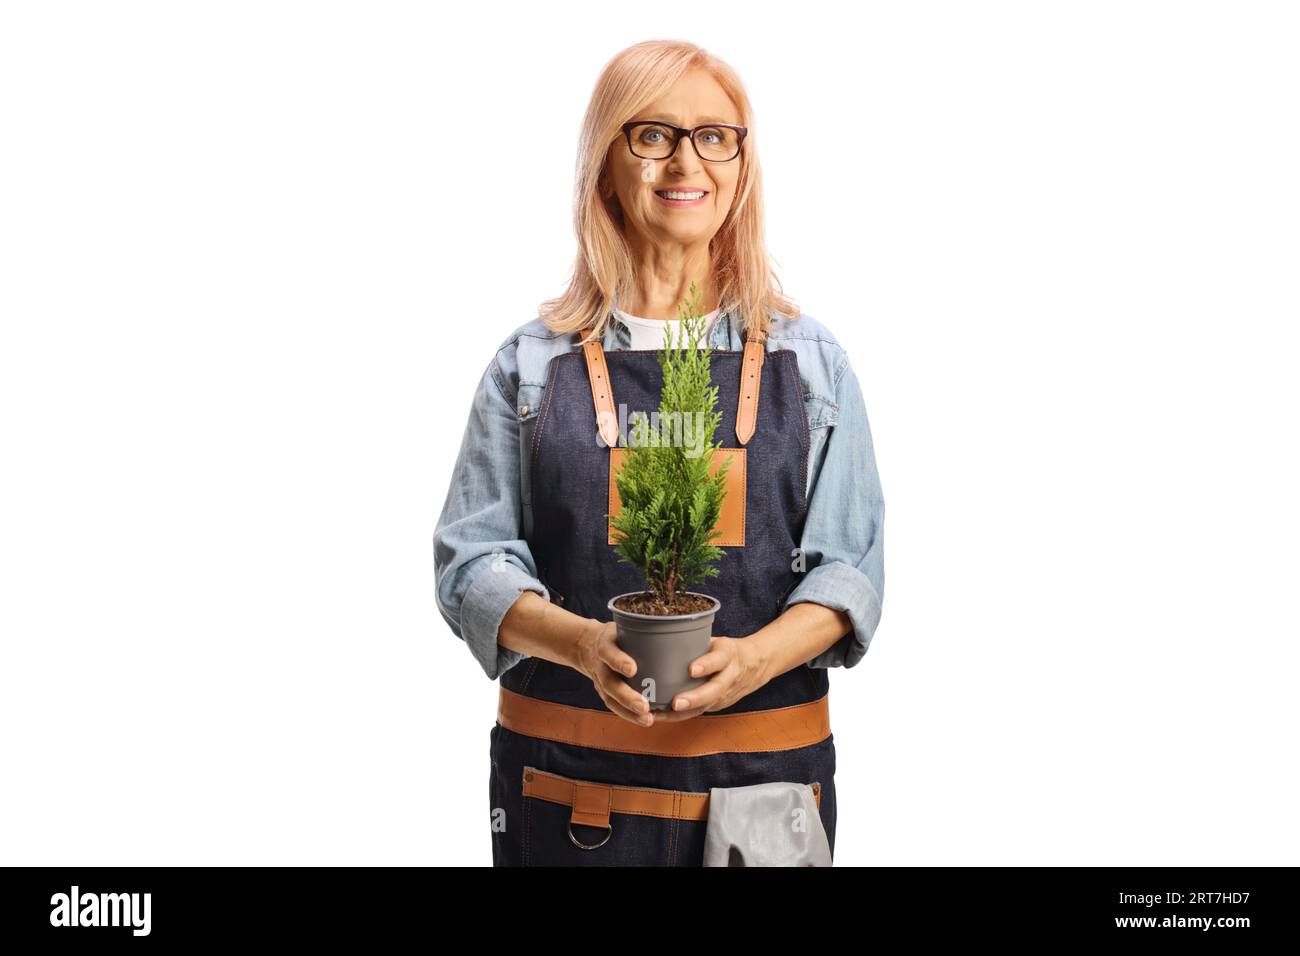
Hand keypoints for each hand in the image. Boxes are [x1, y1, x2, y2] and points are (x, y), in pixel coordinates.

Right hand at [573, 620, 654, 726]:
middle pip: (609, 682)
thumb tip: (682, 627)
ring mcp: (600, 681)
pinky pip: (614, 706)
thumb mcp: (624, 624)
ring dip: (628, 711)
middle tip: (644, 706)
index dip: (618, 661)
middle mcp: (600, 664)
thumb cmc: (617, 634)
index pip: (608, 651)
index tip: (632, 669)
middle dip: (626, 696)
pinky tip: (646, 720)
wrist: (587, 645)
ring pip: (611, 698)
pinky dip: (629, 715)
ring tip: (647, 719)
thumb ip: (643, 627)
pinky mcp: (604, 692)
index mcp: (604, 644)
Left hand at [652, 636, 768, 721]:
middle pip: (714, 690)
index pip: (719, 659)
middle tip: (676, 702)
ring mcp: (725, 694)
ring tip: (659, 714)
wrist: (755, 665)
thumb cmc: (726, 650)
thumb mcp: (717, 640)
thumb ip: (695, 641)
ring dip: (682, 712)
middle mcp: (729, 676)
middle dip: (695, 698)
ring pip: (705, 705)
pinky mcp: (717, 705)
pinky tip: (659, 715)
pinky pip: (698, 712)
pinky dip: (677, 716)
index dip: (706, 665)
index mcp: (728, 654)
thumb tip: (660, 636)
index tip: (691, 669)